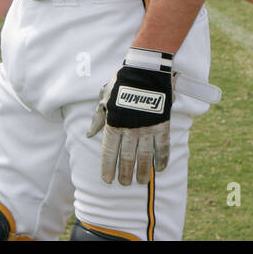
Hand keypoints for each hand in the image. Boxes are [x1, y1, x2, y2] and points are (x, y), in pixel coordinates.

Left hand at [86, 50, 172, 185]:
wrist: (145, 70)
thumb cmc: (122, 83)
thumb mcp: (105, 98)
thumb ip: (98, 117)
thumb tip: (90, 134)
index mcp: (114, 123)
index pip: (109, 152)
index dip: (107, 167)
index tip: (107, 180)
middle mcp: (130, 129)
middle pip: (127, 158)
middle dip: (125, 173)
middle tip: (124, 183)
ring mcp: (147, 128)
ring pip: (145, 157)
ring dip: (143, 171)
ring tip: (141, 182)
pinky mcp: (162, 125)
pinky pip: (162, 146)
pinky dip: (162, 159)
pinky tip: (161, 168)